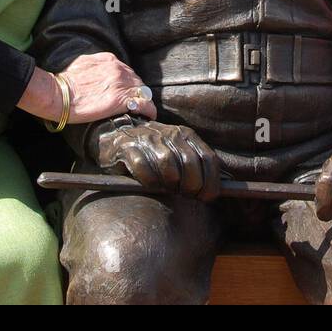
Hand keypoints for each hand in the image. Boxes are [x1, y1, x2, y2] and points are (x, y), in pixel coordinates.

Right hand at [17, 53, 155, 123]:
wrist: (57, 93)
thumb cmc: (64, 82)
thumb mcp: (82, 63)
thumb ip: (96, 65)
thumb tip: (98, 71)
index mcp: (109, 60)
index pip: (127, 71)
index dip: (128, 82)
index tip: (126, 90)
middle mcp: (118, 70)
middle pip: (137, 81)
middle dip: (136, 91)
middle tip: (133, 103)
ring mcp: (121, 85)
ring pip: (142, 92)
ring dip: (142, 101)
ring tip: (141, 111)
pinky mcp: (121, 101)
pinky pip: (144, 105)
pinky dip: (149, 110)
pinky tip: (149, 116)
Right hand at [92, 119, 221, 200]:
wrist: (115, 135)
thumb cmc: (152, 151)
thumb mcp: (177, 151)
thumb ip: (196, 164)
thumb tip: (216, 188)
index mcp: (186, 134)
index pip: (208, 158)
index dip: (211, 182)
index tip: (207, 197)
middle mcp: (169, 134)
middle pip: (190, 163)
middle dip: (192, 186)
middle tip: (187, 196)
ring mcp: (148, 139)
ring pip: (167, 165)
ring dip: (171, 184)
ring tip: (169, 190)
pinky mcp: (128, 147)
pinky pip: (143, 167)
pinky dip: (149, 181)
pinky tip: (150, 186)